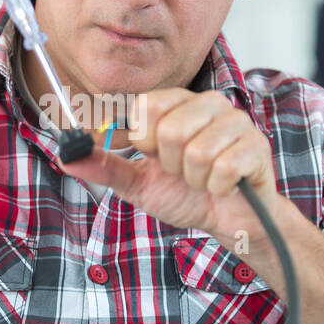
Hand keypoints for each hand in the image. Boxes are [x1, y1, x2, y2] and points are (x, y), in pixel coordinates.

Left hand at [57, 88, 280, 243]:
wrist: (228, 220)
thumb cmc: (186, 195)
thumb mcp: (138, 182)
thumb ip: (104, 166)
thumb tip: (66, 154)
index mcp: (178, 104)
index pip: (145, 107)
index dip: (145, 141)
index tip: (155, 155)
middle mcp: (209, 104)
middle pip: (169, 130)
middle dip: (170, 165)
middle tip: (182, 171)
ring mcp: (236, 123)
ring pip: (197, 151)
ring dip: (194, 179)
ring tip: (202, 180)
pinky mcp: (257, 146)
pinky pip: (223, 168)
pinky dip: (216, 188)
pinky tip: (223, 186)